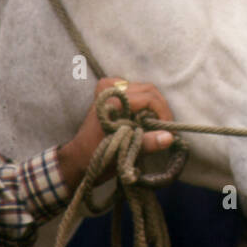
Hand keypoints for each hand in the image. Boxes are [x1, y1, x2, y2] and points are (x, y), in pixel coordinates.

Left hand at [56, 78, 174, 190]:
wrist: (77, 158)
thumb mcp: (122, 152)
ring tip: (157, 123)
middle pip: (149, 90)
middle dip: (161, 109)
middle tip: (166, 127)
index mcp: (112, 102)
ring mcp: (108, 90)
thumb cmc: (97, 156)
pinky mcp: (109, 93)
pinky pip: (134, 89)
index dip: (163, 114)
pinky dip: (144, 100)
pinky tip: (143, 114)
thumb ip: (146, 143)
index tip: (170, 131)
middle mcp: (110, 91)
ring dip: (154, 105)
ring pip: (144, 89)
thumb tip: (170, 137)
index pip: (149, 98)